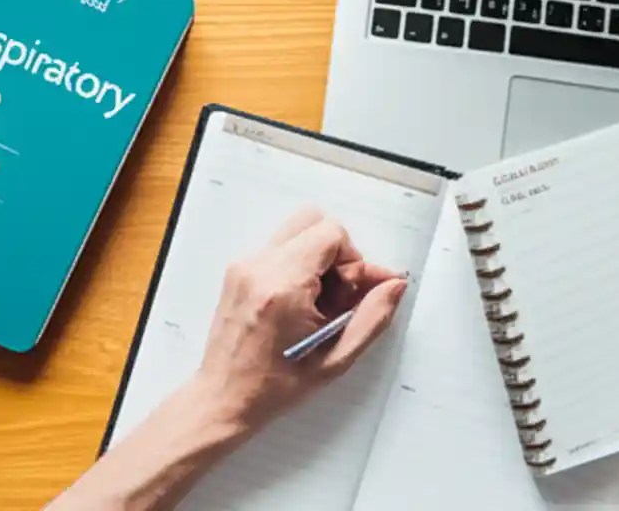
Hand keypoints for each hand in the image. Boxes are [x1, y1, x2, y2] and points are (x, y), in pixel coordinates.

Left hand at [192, 209, 408, 433]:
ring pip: (296, 232)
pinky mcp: (237, 271)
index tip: (353, 292)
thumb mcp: (335, 360)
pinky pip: (278, 248)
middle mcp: (259, 267)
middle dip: (336, 251)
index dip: (353, 260)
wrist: (224, 397)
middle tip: (339, 292)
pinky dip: (298, 264)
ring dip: (317, 257)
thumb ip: (372, 317)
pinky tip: (300, 302)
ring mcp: (244, 266)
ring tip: (319, 301)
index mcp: (283, 287)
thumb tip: (394, 285)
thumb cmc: (274, 386)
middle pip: (313, 221)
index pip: (331, 234)